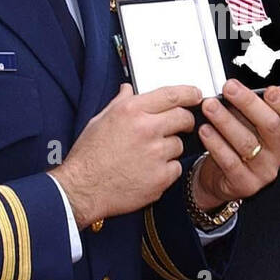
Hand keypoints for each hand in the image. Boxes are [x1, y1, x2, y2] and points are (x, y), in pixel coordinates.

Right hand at [51, 83, 201, 227]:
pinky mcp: (160, 177)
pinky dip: (166, 170)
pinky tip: (148, 171)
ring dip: (170, 148)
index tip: (196, 95)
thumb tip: (128, 90)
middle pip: (184, 118)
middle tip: (179, 126)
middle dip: (185, 121)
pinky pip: (175, 168)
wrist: (82, 189)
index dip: (189, 93)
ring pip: (179, 145)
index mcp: (131, 111)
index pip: (172, 95)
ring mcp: (155, 154)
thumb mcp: (99, 120)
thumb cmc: (88, 157)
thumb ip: (120, 102)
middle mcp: (146, 129)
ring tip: (148, 155)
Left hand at [192, 80, 279, 208]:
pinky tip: (205, 130)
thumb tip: (237, 83)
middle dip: (248, 103)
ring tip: (209, 106)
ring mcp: (265, 171)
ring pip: (247, 142)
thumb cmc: (237, 142)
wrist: (221, 177)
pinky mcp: (246, 184)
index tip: (270, 89)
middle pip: (271, 125)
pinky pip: (230, 161)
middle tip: (229, 87)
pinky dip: (216, 143)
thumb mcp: (249, 122)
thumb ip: (250, 105)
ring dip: (226, 121)